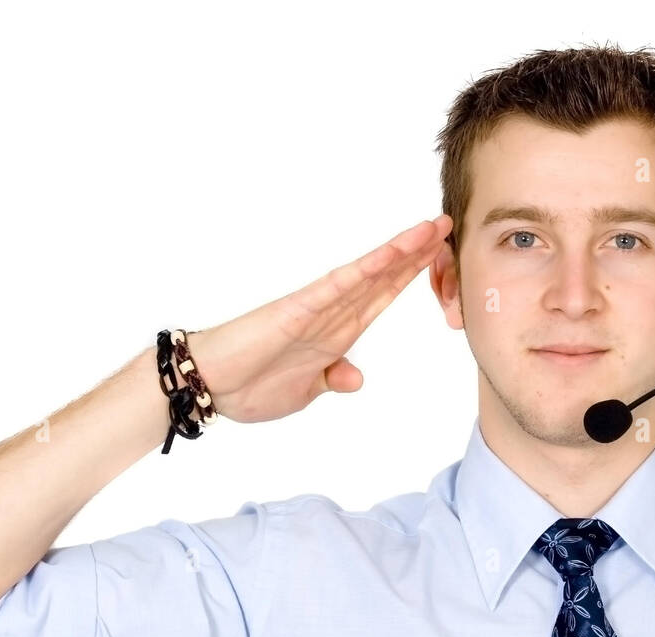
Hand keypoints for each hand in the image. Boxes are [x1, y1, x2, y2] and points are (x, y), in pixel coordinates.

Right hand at [185, 215, 453, 423]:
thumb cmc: (248, 387)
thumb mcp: (304, 392)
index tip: (439, 257)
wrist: (208, 386)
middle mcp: (330, 315)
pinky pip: (336, 287)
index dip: (409, 276)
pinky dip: (362, 271)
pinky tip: (387, 255)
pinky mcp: (296, 310)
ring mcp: (315, 309)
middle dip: (414, 254)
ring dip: (397, 254)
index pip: (379, 297)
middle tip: (446, 225)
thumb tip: (355, 377)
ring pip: (365, 275)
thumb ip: (330, 380)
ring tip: (428, 231)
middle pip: (380, 277)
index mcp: (334, 334)